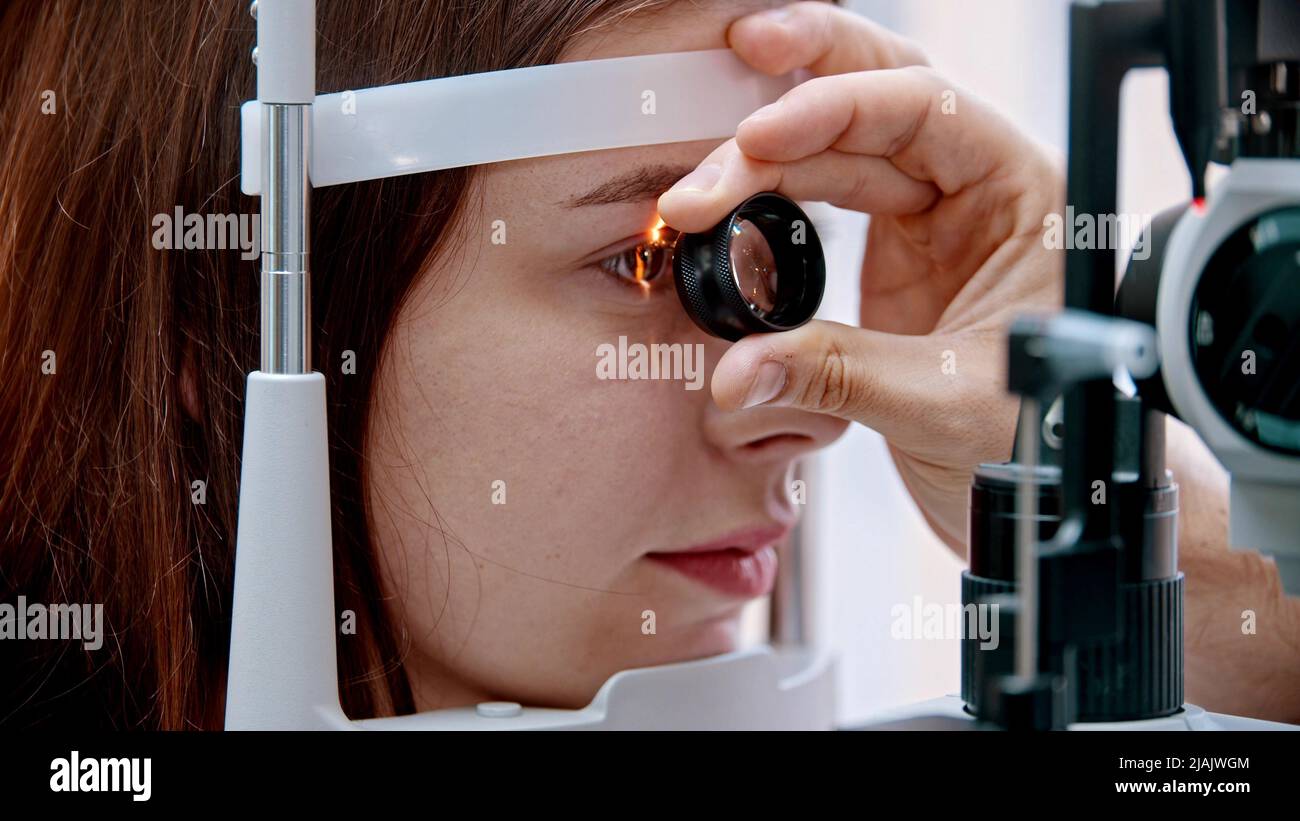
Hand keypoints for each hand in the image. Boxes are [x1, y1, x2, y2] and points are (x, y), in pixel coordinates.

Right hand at [658, 2, 1062, 552]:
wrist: (1047, 500)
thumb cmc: (1045, 443)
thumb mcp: (944, 405)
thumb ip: (837, 376)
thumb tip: (738, 369)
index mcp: (1022, 195)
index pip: (925, 110)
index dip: (832, 111)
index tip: (756, 139)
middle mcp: (977, 193)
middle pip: (881, 100)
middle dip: (801, 83)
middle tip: (728, 57)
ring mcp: (932, 223)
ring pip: (841, 154)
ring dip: (765, 164)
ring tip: (696, 194)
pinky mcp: (895, 259)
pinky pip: (825, 205)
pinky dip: (772, 205)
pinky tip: (727, 213)